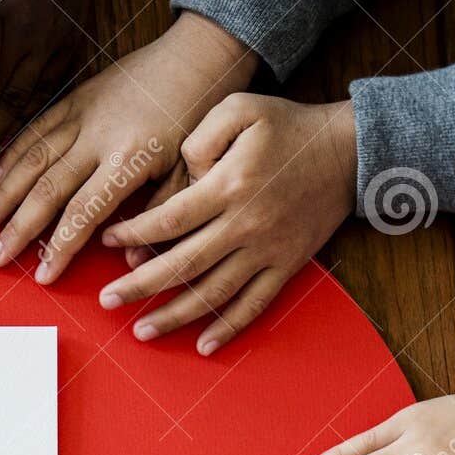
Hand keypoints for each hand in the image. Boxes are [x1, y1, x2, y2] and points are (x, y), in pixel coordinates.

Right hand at [0, 13, 254, 280]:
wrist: (199, 54)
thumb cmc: (198, 117)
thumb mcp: (190, 172)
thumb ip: (161, 217)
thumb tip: (132, 264)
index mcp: (129, 158)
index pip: (84, 213)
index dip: (59, 247)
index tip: (42, 275)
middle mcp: (97, 136)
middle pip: (47, 189)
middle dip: (17, 228)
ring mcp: (82, 113)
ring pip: (32, 158)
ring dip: (4, 194)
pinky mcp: (76, 96)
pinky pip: (36, 127)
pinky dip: (12, 153)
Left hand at [96, 95, 355, 352]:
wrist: (348, 151)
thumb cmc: (287, 127)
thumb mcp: (241, 109)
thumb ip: (201, 136)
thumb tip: (181, 172)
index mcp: (229, 186)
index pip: (169, 220)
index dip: (134, 234)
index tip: (108, 242)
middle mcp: (245, 224)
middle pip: (183, 266)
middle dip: (140, 287)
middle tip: (107, 302)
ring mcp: (267, 250)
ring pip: (213, 293)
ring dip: (174, 317)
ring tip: (141, 331)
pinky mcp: (286, 265)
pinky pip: (254, 305)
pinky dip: (228, 328)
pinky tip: (203, 346)